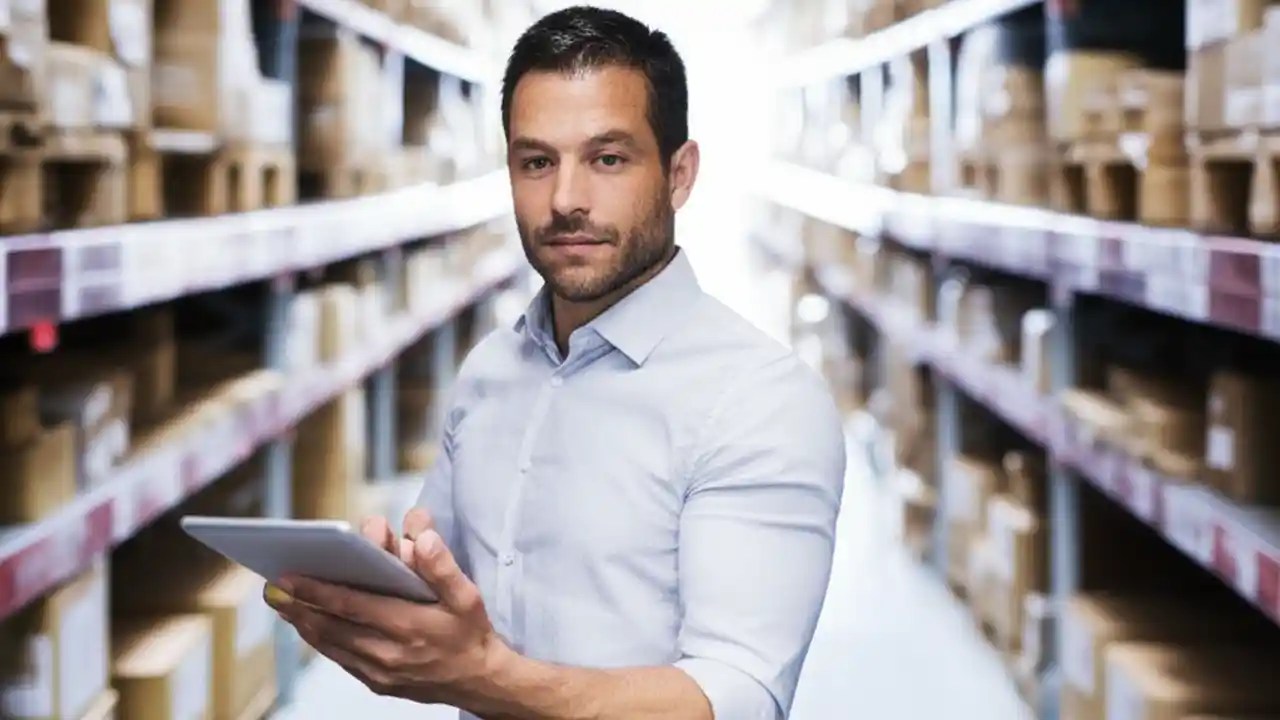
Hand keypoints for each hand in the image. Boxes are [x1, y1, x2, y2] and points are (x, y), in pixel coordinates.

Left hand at [266, 510, 505, 704]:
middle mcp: (388, 652)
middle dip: (299, 606)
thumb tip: (419, 535)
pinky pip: (341, 659)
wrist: (480, 681)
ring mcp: (380, 672)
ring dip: (304, 623)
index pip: (351, 604)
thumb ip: (441, 565)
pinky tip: (310, 626)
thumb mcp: (468, 595)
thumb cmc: (471, 632)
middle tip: (273, 589)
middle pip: (331, 626)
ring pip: (331, 645)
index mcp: (408, 625)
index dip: (316, 590)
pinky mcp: (378, 684)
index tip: (289, 577)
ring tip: (283, 604)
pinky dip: (321, 641)